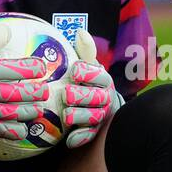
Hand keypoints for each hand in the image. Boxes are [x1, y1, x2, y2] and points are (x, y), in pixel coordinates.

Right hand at [0, 24, 49, 139]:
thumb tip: (6, 30)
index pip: (5, 68)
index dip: (25, 68)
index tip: (41, 67)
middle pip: (7, 91)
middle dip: (29, 92)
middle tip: (45, 91)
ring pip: (3, 112)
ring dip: (23, 112)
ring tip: (38, 111)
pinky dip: (8, 131)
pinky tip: (22, 131)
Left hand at [60, 30, 122, 149]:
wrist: (97, 103)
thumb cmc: (87, 79)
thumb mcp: (87, 63)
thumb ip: (85, 50)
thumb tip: (80, 32)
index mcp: (103, 79)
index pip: (98, 75)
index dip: (87, 73)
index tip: (74, 71)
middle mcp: (105, 97)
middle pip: (96, 98)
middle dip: (82, 96)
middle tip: (66, 94)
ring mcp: (100, 115)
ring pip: (93, 117)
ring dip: (80, 116)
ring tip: (66, 115)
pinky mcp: (93, 130)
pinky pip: (89, 135)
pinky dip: (79, 137)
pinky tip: (69, 139)